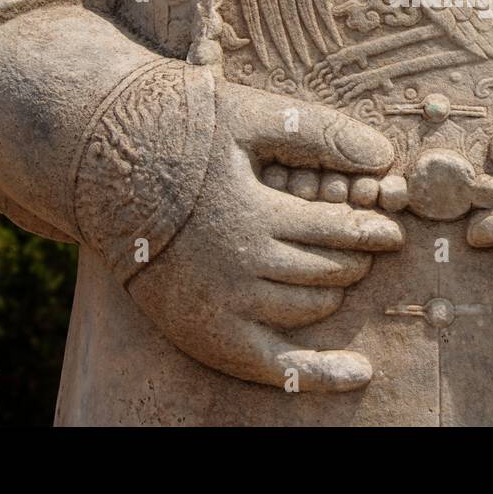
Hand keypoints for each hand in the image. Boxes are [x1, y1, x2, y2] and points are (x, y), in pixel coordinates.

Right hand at [125, 80, 402, 393]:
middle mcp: (239, 270)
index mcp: (254, 216)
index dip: (372, 229)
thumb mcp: (249, 117)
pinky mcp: (202, 334)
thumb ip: (318, 133)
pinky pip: (273, 367)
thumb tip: (384, 156)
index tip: (392, 229)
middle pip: (328, 272)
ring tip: (340, 269)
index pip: (339, 231)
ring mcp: (219, 308)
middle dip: (355, 258)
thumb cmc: (179, 133)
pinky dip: (318, 374)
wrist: (100, 168)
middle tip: (367, 244)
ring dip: (333, 291)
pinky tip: (359, 375)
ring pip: (308, 310)